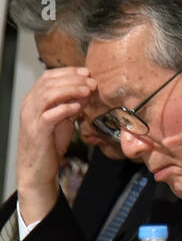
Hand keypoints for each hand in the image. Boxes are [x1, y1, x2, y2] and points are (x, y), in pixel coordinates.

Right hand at [16, 67, 96, 224]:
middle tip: (92, 82)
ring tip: (88, 91)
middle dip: (73, 79)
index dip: (69, 72)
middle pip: (49, 82)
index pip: (48, 77)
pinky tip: (78, 108)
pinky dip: (65, 108)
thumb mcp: (64, 118)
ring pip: (47, 95)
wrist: (38, 169)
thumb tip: (89, 88)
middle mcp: (29, 106)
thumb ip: (73, 103)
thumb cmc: (50, 143)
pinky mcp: (37, 132)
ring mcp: (31, 118)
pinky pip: (49, 115)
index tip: (87, 72)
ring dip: (70, 90)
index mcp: (34, 100)